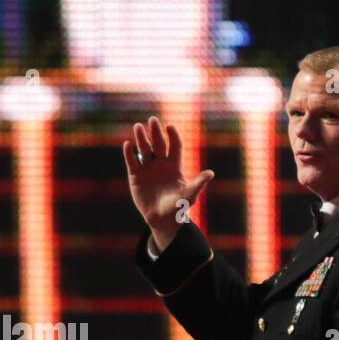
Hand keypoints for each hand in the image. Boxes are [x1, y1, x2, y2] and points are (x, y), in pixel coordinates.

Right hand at [122, 116, 214, 251]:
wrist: (162, 220)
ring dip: (141, 138)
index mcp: (174, 165)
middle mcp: (161, 163)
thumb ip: (198, 184)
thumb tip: (210, 173)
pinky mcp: (136, 176)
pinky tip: (128, 145)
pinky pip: (132, 162)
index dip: (172, 136)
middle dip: (155, 132)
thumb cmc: (178, 208)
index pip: (174, 146)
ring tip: (138, 127)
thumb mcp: (189, 196)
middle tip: (152, 120)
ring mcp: (148, 168)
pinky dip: (129, 154)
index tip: (169, 126)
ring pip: (144, 149)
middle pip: (158, 144)